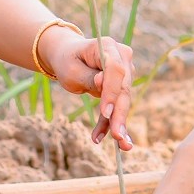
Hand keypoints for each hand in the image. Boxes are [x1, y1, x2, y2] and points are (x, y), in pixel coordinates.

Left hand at [41, 31, 134, 149]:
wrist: (68, 56)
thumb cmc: (67, 61)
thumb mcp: (71, 70)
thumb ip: (89, 77)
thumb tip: (103, 82)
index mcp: (109, 47)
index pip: (116, 70)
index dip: (112, 92)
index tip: (105, 113)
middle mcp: (123, 58)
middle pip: (123, 89)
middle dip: (120, 114)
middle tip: (118, 136)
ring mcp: (126, 72)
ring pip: (123, 101)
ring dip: (118, 123)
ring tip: (121, 146)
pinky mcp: (122, 86)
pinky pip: (117, 107)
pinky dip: (110, 123)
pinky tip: (100, 137)